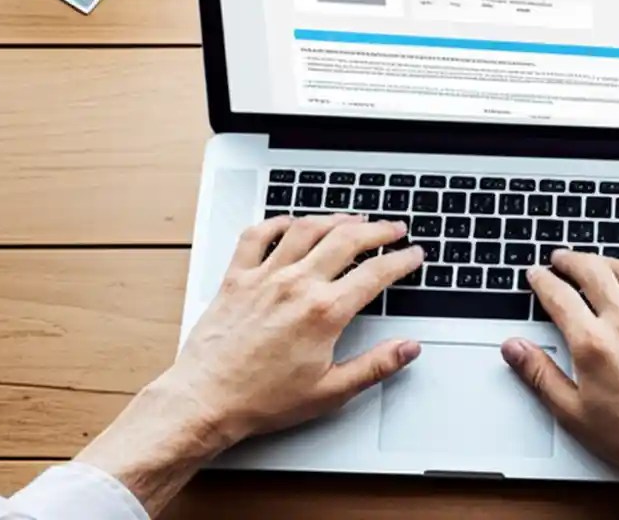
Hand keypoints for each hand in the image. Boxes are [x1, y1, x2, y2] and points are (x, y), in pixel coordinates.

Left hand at [75, 214, 422, 515]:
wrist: (206, 400)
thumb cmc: (262, 400)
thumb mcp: (331, 391)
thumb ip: (376, 366)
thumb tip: (408, 349)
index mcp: (324, 312)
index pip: (375, 274)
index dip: (401, 261)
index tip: (413, 255)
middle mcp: (296, 285)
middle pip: (346, 240)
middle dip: (377, 230)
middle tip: (393, 229)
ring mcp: (264, 277)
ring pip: (306, 229)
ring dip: (334, 219)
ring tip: (352, 220)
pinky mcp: (236, 278)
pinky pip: (257, 236)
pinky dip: (277, 223)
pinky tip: (290, 222)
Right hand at [501, 251, 618, 514]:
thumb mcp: (574, 413)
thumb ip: (540, 375)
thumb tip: (514, 348)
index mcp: (593, 343)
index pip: (559, 297)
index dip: (543, 281)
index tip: (537, 275)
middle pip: (593, 272)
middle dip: (571, 261)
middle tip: (561, 259)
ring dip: (609, 260)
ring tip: (598, 261)